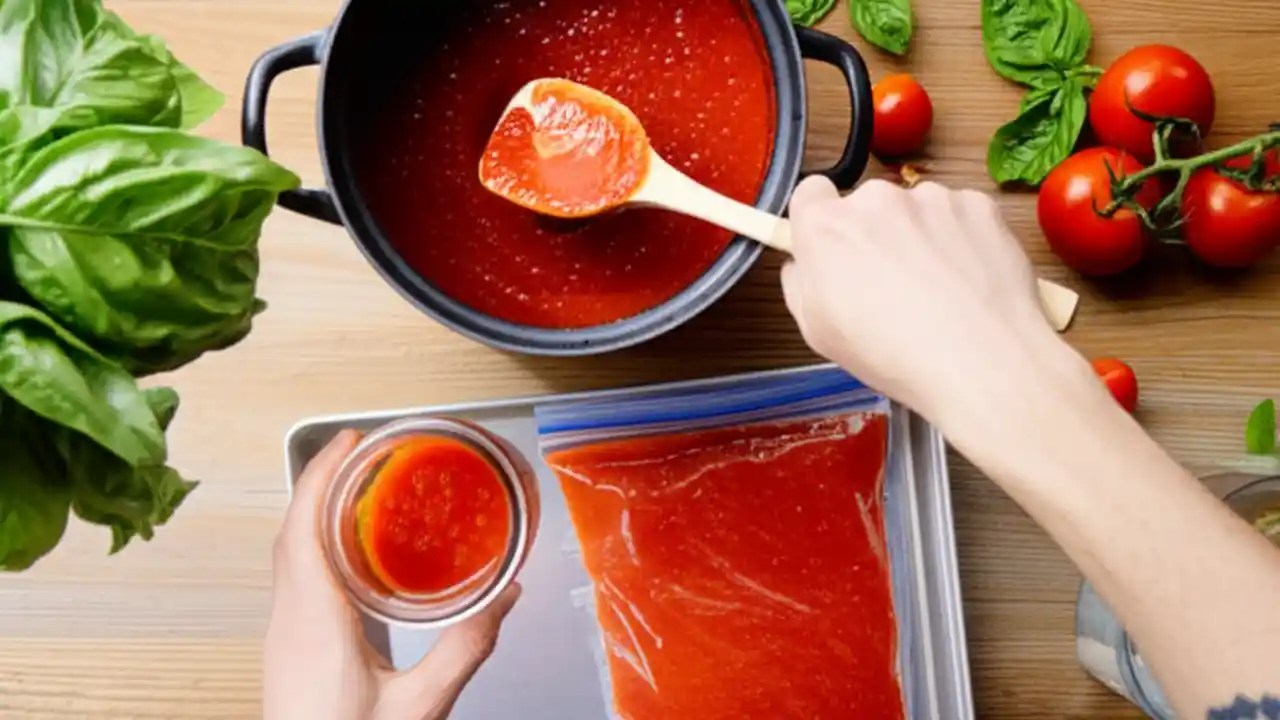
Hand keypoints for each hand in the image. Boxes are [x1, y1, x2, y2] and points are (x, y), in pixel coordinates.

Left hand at [264, 431, 520, 719]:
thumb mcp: (420, 706)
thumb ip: (465, 649)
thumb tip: (505, 598)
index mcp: (314, 623)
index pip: (303, 529)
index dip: (321, 476)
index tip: (350, 442)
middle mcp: (290, 620)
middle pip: (293, 529)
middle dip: (322, 479)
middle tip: (362, 450)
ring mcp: (284, 632)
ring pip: (290, 551)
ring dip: (316, 509)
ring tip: (359, 486)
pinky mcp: (290, 645)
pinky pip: (296, 574)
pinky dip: (316, 541)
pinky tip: (349, 547)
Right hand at [781, 177, 1081, 426]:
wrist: (981, 361)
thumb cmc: (894, 354)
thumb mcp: (817, 333)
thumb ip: (800, 284)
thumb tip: (803, 263)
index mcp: (826, 227)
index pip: (811, 192)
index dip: (819, 218)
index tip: (832, 244)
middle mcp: (876, 200)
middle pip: (867, 205)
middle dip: (874, 235)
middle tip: (891, 285)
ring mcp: (931, 198)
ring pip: (916, 210)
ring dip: (919, 237)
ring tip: (937, 291)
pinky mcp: (977, 205)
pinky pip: (958, 215)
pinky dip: (960, 239)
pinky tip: (966, 281)